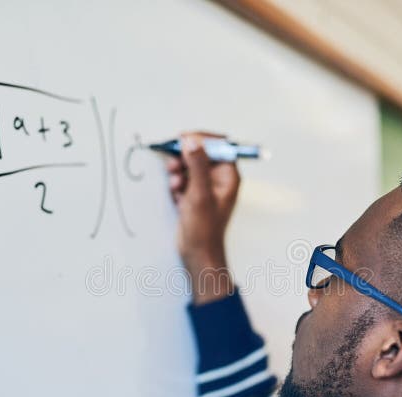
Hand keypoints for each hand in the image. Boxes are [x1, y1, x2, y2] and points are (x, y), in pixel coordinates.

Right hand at [167, 133, 239, 303]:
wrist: (198, 254)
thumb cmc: (204, 229)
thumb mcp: (199, 194)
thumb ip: (196, 165)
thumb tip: (192, 140)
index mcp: (229, 176)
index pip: (218, 145)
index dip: (200, 139)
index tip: (182, 139)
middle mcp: (219, 179)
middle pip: (201, 153)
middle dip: (185, 157)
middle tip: (172, 165)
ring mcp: (206, 187)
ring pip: (189, 166)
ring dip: (178, 171)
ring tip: (174, 184)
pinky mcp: (195, 196)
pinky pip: (184, 179)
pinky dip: (177, 183)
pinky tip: (175, 194)